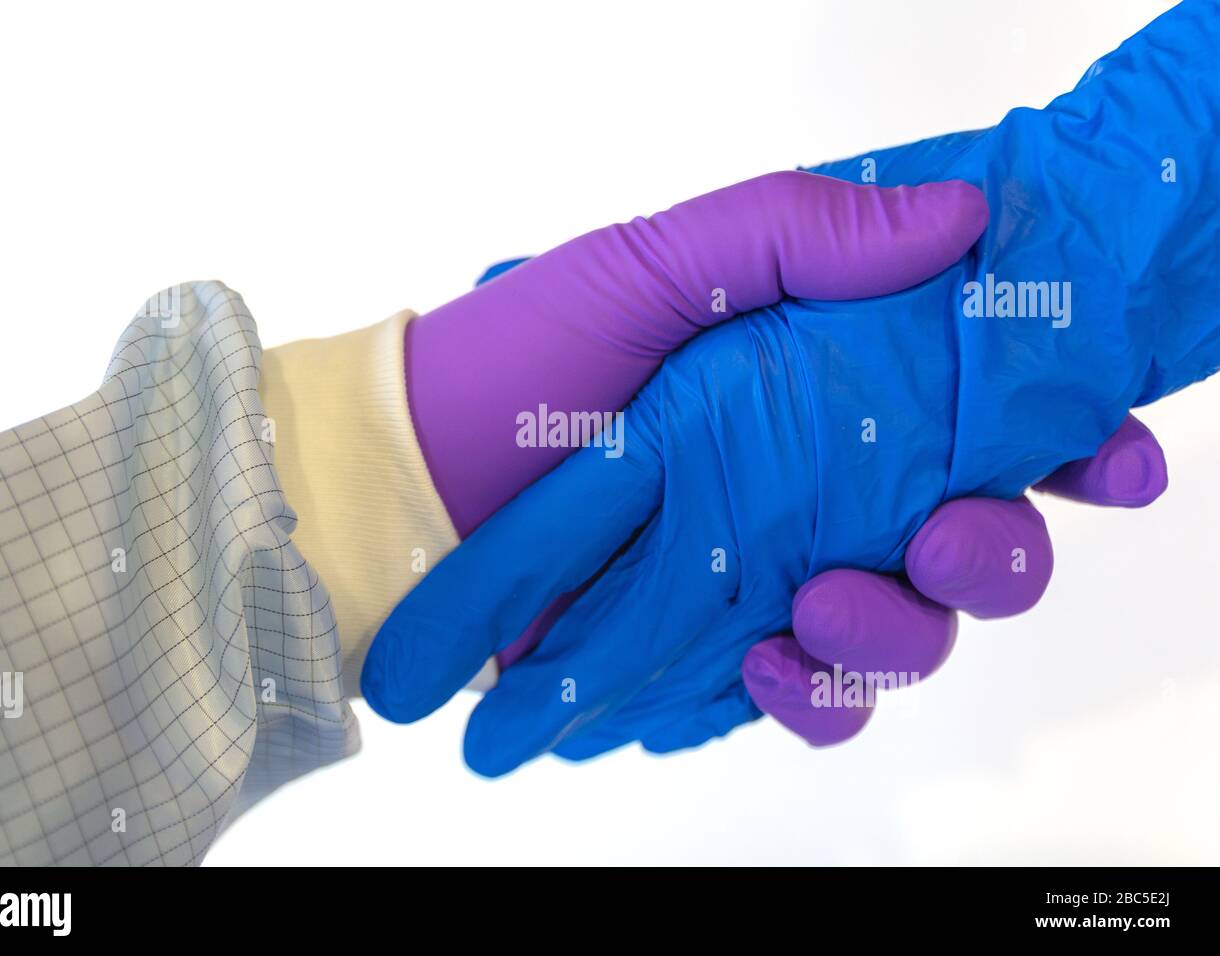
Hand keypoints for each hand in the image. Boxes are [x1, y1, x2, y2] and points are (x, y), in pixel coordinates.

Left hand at [365, 0, 1216, 772]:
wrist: (409, 476)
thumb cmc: (522, 357)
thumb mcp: (652, 264)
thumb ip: (792, 234)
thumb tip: (957, 216)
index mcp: (824, 400)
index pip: (983, 426)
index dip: (1070, 448)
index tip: (1107, 458)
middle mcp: (817, 495)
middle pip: (971, 550)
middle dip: (996, 557)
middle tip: (954, 539)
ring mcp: (774, 581)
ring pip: (906, 636)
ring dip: (901, 636)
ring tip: (823, 614)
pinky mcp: (718, 656)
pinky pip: (811, 705)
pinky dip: (811, 703)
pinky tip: (768, 672)